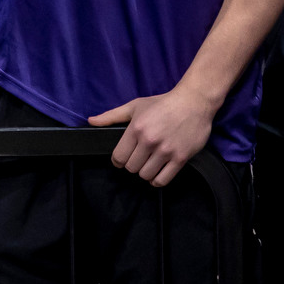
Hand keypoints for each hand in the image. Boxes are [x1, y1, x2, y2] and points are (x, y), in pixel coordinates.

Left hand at [90, 86, 217, 187]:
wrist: (193, 102)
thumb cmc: (162, 103)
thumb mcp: (134, 106)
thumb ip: (111, 116)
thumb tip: (91, 121)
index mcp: (136, 129)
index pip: (119, 157)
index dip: (117, 161)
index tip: (121, 159)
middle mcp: (149, 141)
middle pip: (131, 168)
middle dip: (132, 165)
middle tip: (137, 159)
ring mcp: (166, 151)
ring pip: (146, 175)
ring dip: (145, 172)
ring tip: (147, 164)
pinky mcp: (181, 158)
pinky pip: (163, 180)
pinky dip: (157, 180)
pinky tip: (156, 173)